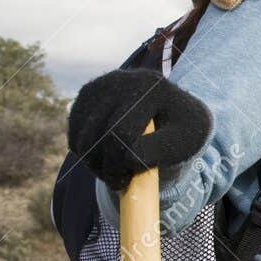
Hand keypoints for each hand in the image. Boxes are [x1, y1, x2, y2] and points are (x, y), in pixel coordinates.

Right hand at [68, 69, 212, 192]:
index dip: (120, 164)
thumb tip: (128, 157)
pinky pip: (75, 137)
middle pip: (100, 136)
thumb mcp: (185, 142)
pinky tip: (108, 159)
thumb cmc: (182, 132)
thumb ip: (160, 149)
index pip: (122, 132)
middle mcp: (122, 78)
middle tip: (119, 182)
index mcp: (151, 86)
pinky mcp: (86, 96)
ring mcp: (100, 85)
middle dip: (107, 168)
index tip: (128, 181)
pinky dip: (86, 156)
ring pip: (84, 139)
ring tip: (116, 172)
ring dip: (96, 165)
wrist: (173, 113)